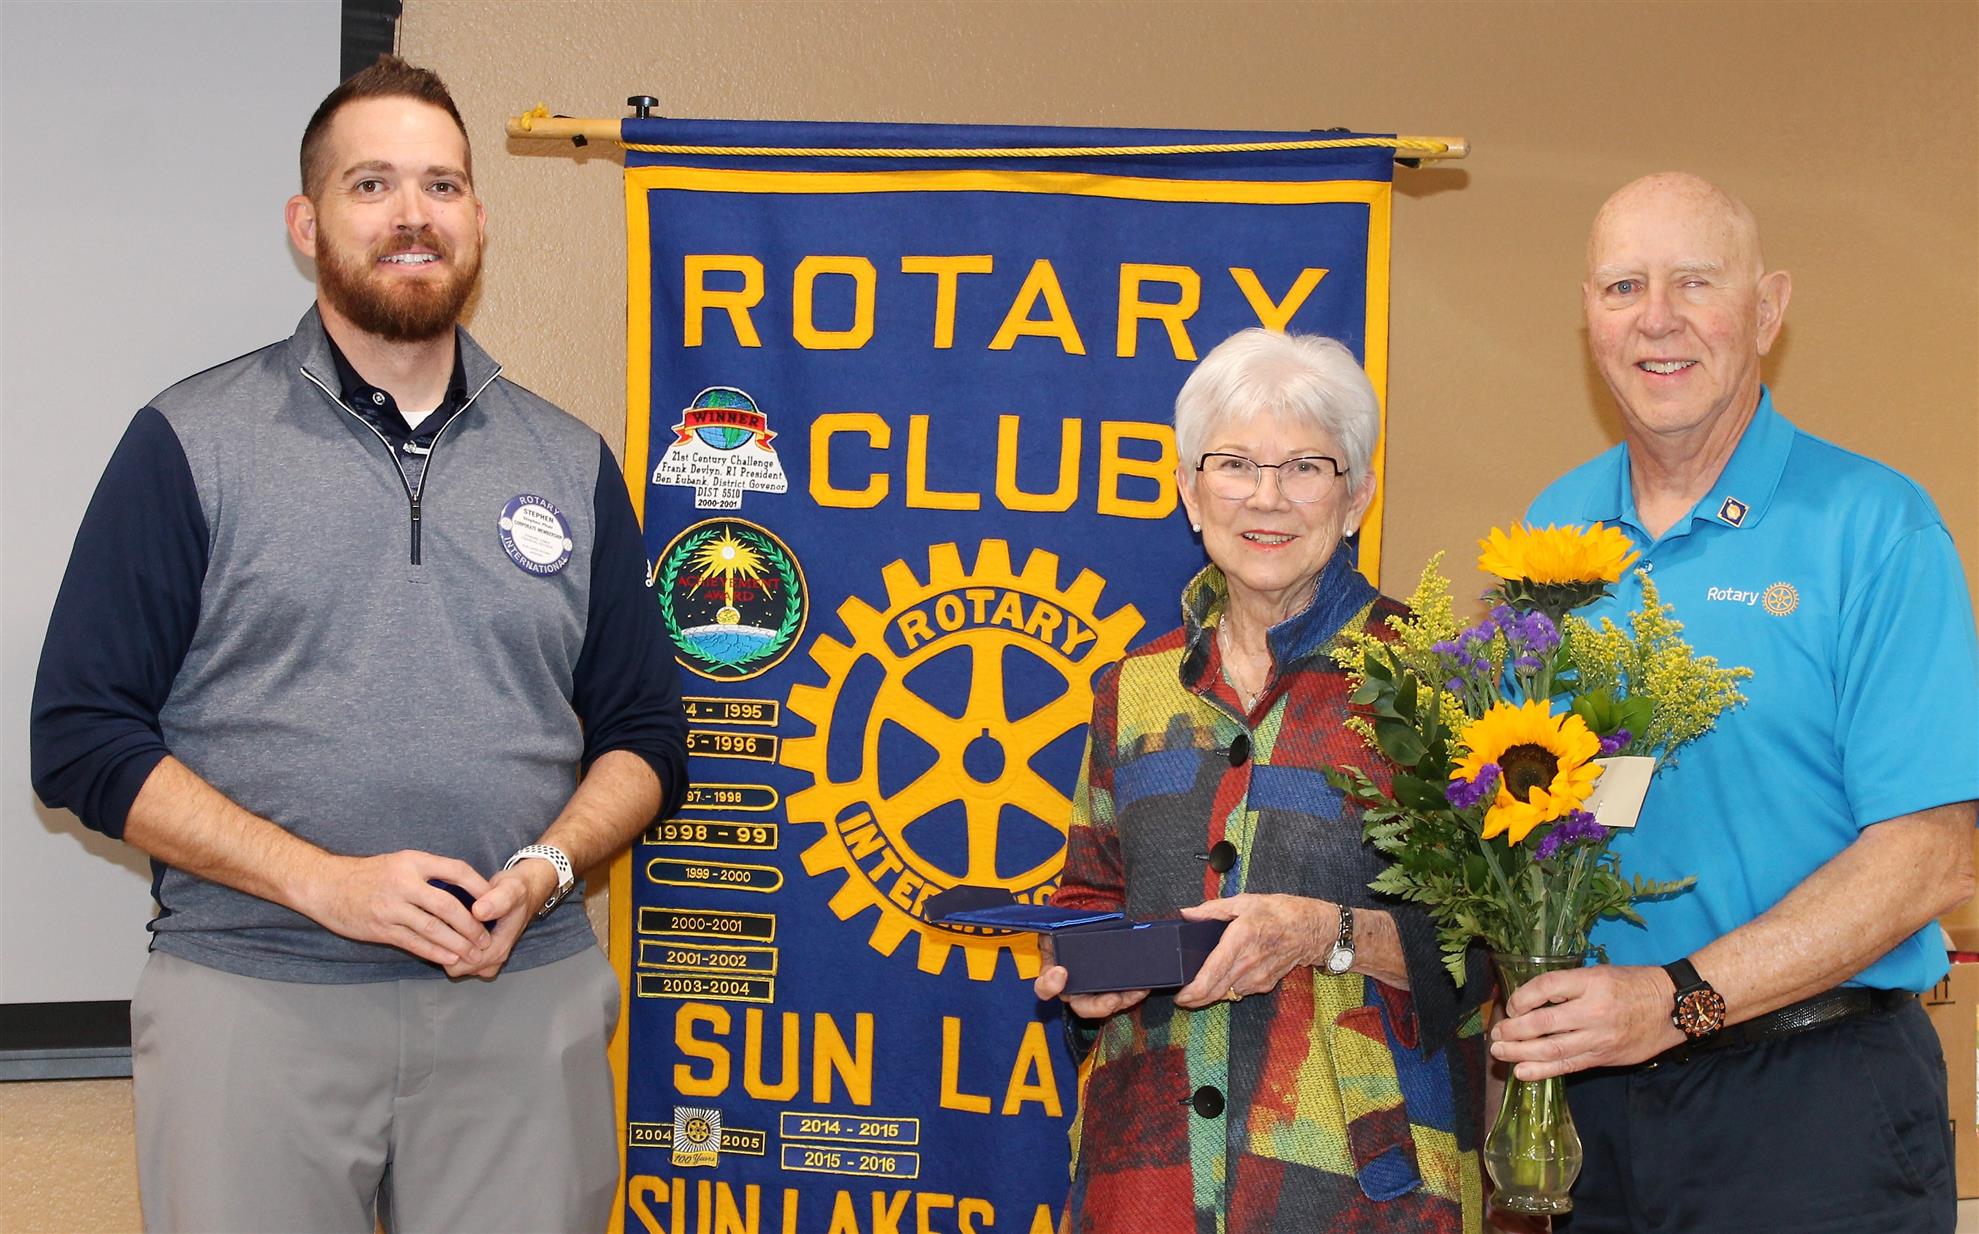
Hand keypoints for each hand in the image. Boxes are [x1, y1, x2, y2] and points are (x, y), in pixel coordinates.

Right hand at [299, 850, 493, 966]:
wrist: (325, 885)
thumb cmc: (367, 874)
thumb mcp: (400, 862)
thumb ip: (428, 872)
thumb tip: (464, 889)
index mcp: (413, 861)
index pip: (457, 870)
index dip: (479, 886)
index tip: (493, 901)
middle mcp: (404, 883)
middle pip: (449, 905)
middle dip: (472, 924)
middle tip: (486, 937)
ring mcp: (391, 907)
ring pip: (433, 928)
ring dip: (458, 943)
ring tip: (474, 953)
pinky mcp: (380, 928)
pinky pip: (414, 943)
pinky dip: (435, 952)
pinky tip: (450, 958)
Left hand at [445, 860, 558, 979]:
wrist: (525, 892)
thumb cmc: (517, 891)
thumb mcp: (511, 889)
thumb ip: (498, 900)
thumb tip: (479, 911)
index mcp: (498, 949)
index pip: (461, 964)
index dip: (447, 946)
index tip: (442, 925)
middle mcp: (493, 960)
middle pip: (455, 967)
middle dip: (445, 947)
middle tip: (442, 922)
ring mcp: (487, 960)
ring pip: (455, 965)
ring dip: (447, 947)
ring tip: (446, 923)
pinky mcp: (480, 955)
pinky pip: (458, 959)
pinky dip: (451, 945)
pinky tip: (451, 927)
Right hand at [1033, 933, 1148, 1019]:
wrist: (1084, 922)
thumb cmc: (1068, 925)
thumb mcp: (1056, 924)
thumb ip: (1054, 925)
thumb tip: (1053, 918)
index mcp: (1053, 973)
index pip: (1046, 988)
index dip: (1051, 984)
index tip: (1061, 972)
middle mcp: (1073, 988)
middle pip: (1081, 1006)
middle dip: (1097, 1006)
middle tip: (1112, 1000)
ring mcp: (1093, 990)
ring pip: (1105, 1005)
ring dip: (1122, 1001)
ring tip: (1136, 992)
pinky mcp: (1111, 988)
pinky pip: (1122, 996)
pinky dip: (1133, 993)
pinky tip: (1144, 986)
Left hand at [1173, 894, 1329, 1008]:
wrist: (1312, 928)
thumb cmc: (1279, 912)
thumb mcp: (1244, 902)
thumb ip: (1212, 910)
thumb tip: (1186, 914)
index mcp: (1240, 939)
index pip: (1211, 974)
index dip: (1193, 991)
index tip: (1180, 995)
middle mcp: (1248, 962)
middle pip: (1216, 992)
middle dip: (1195, 999)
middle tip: (1183, 997)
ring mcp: (1259, 977)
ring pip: (1227, 994)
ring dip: (1213, 992)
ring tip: (1202, 983)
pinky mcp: (1266, 984)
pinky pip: (1241, 991)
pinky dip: (1230, 987)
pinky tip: (1227, 976)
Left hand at [1489, 963, 1683, 1079]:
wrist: (1674, 1007)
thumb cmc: (1634, 985)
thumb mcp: (1600, 974)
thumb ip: (1569, 987)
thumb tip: (1531, 1000)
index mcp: (1591, 982)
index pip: (1546, 987)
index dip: (1522, 997)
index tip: (1511, 1005)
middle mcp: (1593, 1010)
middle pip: (1543, 1023)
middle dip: (1513, 1030)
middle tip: (1495, 1033)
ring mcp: (1599, 1037)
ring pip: (1552, 1048)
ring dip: (1520, 1052)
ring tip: (1499, 1052)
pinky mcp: (1604, 1057)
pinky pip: (1568, 1066)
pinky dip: (1542, 1070)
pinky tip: (1521, 1072)